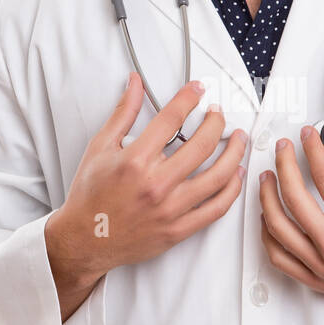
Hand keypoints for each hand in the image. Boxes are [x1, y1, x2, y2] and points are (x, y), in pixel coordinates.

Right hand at [46, 72, 248, 289]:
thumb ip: (123, 113)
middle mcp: (156, 184)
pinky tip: (236, 176)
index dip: (189, 98)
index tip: (197, 90)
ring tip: (239, 140)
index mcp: (135, 161)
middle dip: (216, 122)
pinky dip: (231, 190)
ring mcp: (170, 209)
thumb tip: (135, 84)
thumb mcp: (100, 147)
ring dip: (235, 153)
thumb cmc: (90, 197)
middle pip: (202, 145)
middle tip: (218, 115)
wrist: (84, 240)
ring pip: (218, 177)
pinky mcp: (178, 229)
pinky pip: (215, 209)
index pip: (171, 119)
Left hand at [258, 122, 323, 324]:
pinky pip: (280, 259)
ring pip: (279, 229)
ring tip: (267, 179)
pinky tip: (269, 218)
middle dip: (284, 165)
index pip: (323, 176)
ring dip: (267, 199)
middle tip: (282, 149)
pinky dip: (268, 237)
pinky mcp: (317, 280)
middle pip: (294, 198)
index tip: (308, 135)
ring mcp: (322, 265)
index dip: (313, 149)